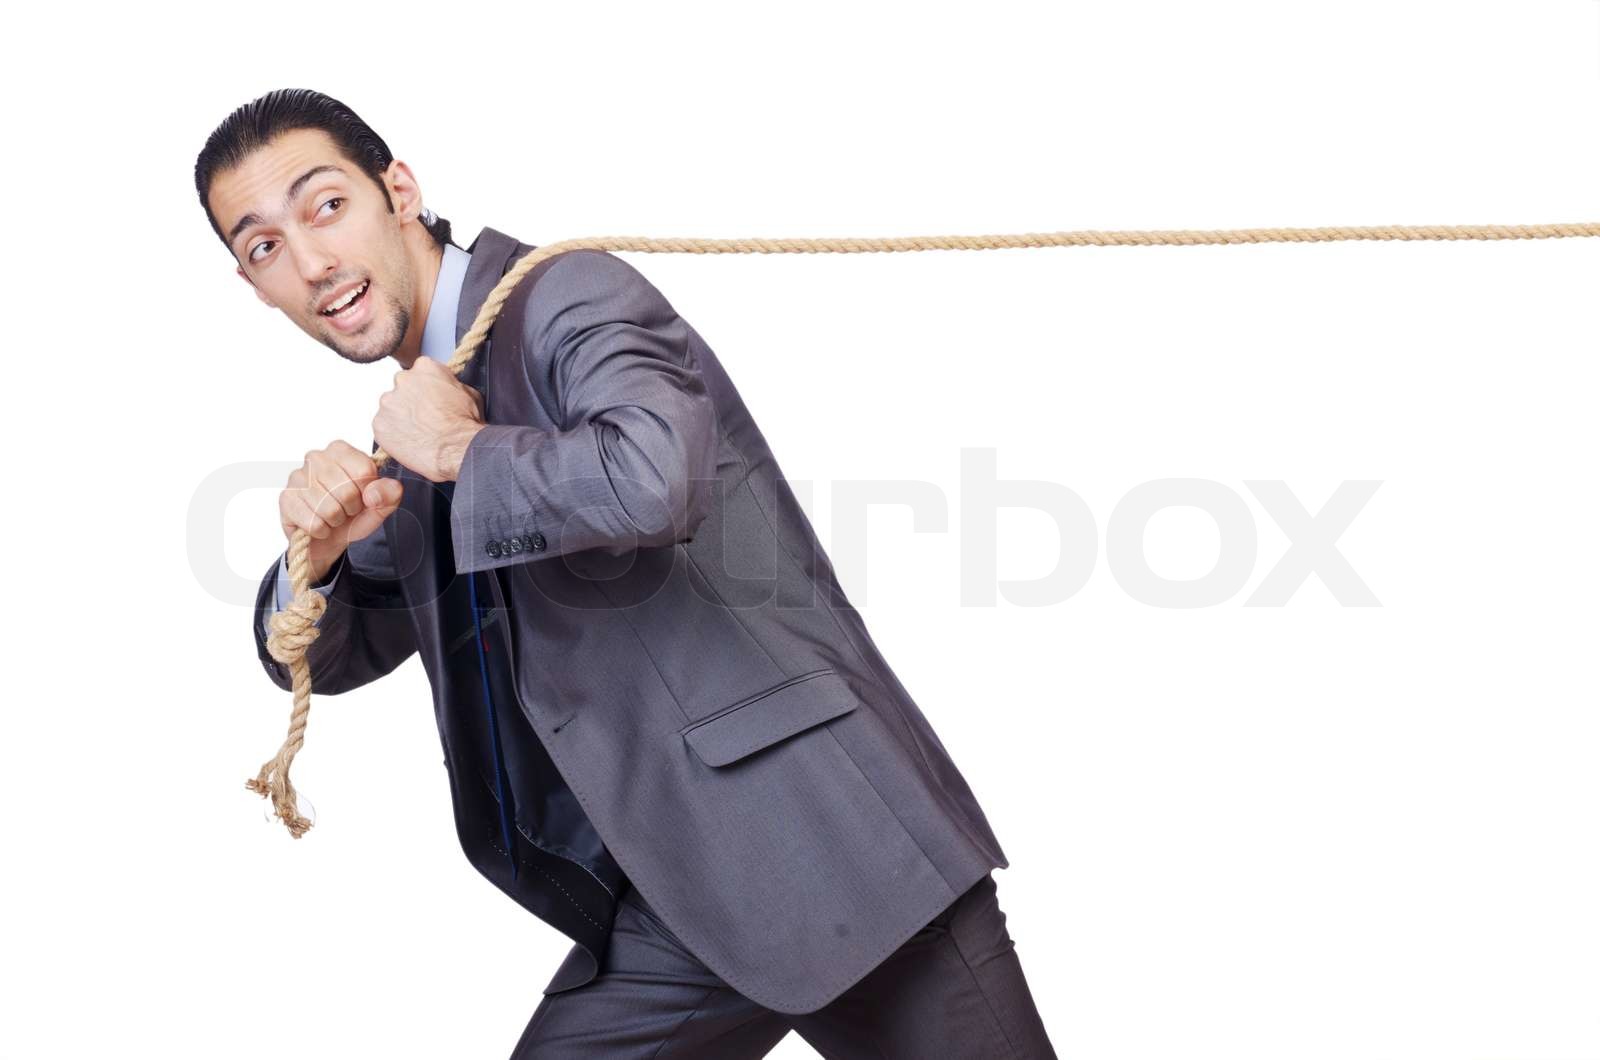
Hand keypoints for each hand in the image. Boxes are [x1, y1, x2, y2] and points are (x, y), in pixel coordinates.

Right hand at [279, 440, 403, 582]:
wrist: (326, 539)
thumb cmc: (352, 515)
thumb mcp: (379, 506)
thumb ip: (389, 494)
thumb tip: (378, 490)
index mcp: (341, 450)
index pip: (364, 470)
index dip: (368, 492)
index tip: (363, 497)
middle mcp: (316, 457)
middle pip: (347, 490)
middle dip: (351, 509)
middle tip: (345, 510)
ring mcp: (297, 477)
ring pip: (329, 508)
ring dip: (335, 521)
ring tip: (332, 517)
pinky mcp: (286, 498)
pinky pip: (313, 522)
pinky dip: (321, 530)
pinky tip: (318, 524)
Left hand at [371, 357, 486, 481]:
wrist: (455, 449)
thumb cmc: (464, 424)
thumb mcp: (469, 393)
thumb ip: (451, 386)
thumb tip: (448, 389)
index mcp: (425, 367)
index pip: (419, 371)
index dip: (425, 387)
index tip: (430, 399)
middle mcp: (402, 380)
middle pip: (401, 387)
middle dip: (410, 401)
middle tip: (423, 417)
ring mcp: (388, 402)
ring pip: (390, 408)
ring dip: (400, 417)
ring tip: (417, 432)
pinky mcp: (379, 424)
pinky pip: (382, 428)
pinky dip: (392, 434)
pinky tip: (409, 441)